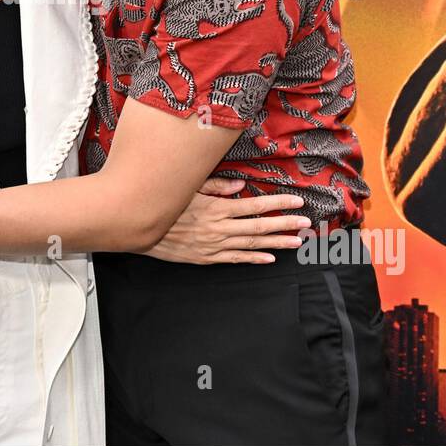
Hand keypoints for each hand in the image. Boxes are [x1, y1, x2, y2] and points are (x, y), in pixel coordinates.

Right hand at [144, 177, 310, 264]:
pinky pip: (235, 260)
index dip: (278, 203)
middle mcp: (219, 228)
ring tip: (297, 242)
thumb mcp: (186, 188)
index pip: (255, 206)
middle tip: (306, 224)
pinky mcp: (206, 258)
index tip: (297, 201)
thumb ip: (214, 186)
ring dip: (276, 243)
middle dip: (285, 224)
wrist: (138, 229)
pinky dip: (254, 260)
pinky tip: (270, 258)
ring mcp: (214, 246)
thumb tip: (239, 186)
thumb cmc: (162, 204)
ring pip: (252, 246)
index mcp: (216, 208)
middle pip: (259, 227)